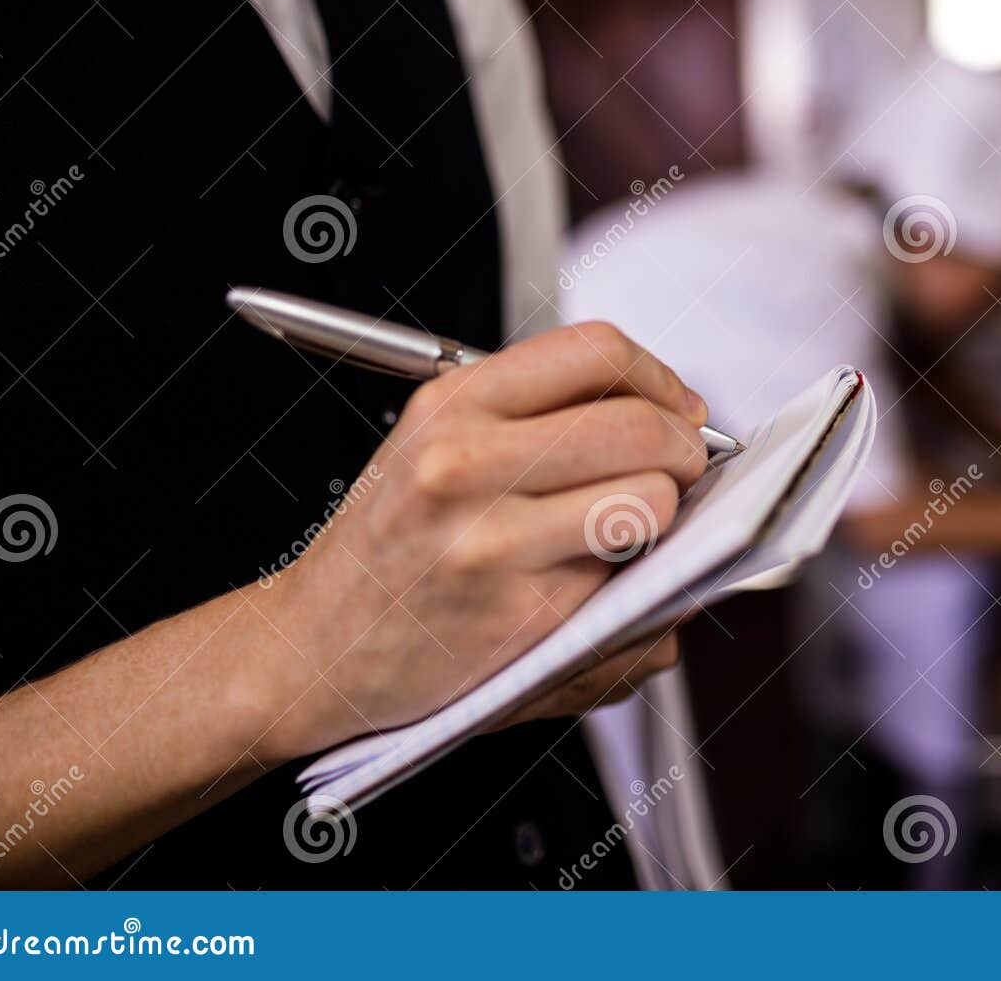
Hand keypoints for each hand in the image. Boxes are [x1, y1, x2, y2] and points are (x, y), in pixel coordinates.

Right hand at [246, 322, 707, 762]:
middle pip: (639, 428)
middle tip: (682, 473)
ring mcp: (492, 544)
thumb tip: (676, 418)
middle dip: (686, 451)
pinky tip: (609, 593)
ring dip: (668, 521)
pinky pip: (636, 589)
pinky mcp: (523, 619)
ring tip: (638, 534)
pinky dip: (648, 593)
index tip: (678, 410)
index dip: (659, 378)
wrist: (313, 649)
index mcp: (451, 405)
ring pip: (650, 504)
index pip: (596, 351)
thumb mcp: (433, 444)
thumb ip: (539, 417)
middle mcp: (465, 464)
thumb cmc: (393, 545)